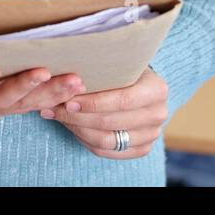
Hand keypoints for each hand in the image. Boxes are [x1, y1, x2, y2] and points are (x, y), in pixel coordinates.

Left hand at [40, 66, 167, 159]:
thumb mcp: (119, 64)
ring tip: (59, 117)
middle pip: (111, 122)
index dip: (93, 103)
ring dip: (78, 129)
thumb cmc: (125, 70)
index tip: (69, 100)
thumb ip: (100, 69)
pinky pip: (107, 151)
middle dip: (78, 117)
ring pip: (107, 141)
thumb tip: (66, 79)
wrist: (141, 85)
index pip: (122, 101)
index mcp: (157, 89)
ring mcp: (152, 134)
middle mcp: (158, 114)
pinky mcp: (142, 149)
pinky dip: (85, 140)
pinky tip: (72, 127)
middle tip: (55, 109)